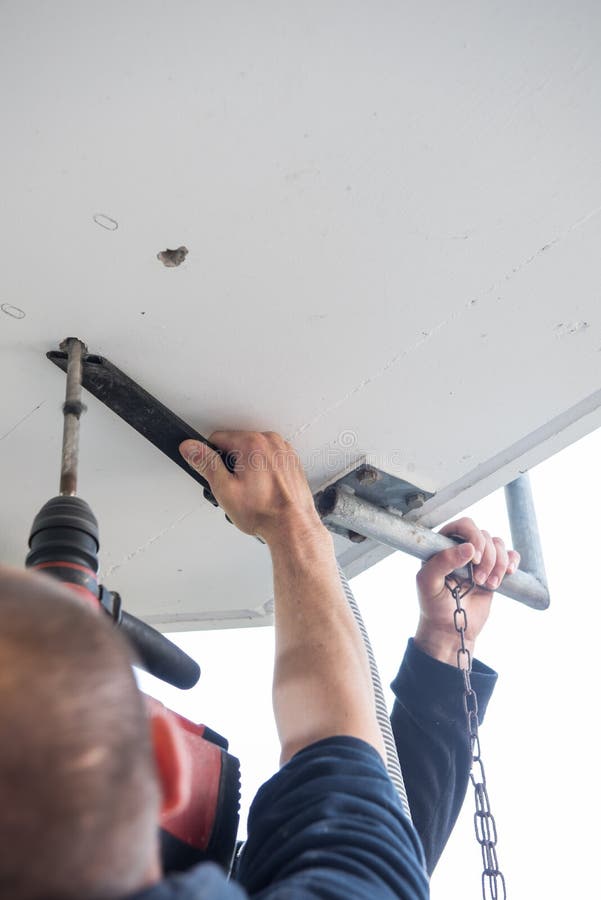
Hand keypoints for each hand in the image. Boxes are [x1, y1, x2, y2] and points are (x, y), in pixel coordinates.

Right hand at [179, 431, 325, 547]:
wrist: (292, 526)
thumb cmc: (264, 512)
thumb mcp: (224, 489)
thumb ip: (206, 463)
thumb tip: (190, 447)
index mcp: (252, 443)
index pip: (217, 438)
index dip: (211, 459)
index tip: (218, 475)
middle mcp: (271, 442)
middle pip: (236, 445)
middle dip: (231, 465)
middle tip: (237, 488)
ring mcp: (283, 451)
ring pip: (253, 453)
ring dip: (248, 468)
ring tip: (252, 492)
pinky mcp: (291, 461)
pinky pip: (269, 460)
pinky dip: (264, 471)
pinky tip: (264, 490)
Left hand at [414, 517, 519, 664]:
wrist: (451, 629)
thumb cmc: (433, 605)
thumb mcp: (428, 583)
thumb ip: (442, 562)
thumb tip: (469, 548)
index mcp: (443, 545)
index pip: (463, 525)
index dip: (473, 538)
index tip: (473, 560)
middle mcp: (461, 548)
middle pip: (484, 534)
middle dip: (487, 556)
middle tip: (479, 580)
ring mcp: (479, 559)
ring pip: (498, 544)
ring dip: (498, 564)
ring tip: (488, 585)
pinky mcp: (494, 570)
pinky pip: (510, 555)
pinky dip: (512, 562)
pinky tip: (507, 575)